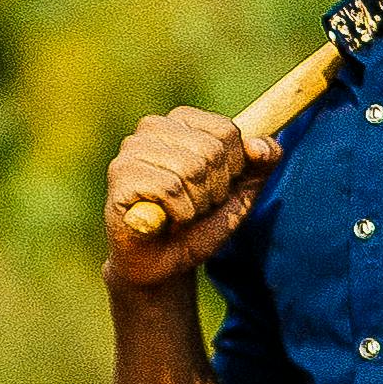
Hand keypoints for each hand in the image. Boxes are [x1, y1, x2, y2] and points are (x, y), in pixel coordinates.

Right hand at [102, 109, 267, 294]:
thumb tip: (260, 147)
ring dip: (196, 205)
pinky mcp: (120, 174)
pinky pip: (170, 189)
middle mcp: (153, 126)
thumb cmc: (199, 223)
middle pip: (211, 151)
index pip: (228, 131)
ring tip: (179, 213)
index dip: (233, 169)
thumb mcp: (241, 192)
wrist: (161, 263)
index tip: (216, 187)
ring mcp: (132, 148)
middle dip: (213, 190)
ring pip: (190, 170)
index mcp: (182, 120)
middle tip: (195, 206)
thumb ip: (262, 163)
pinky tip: (164, 220)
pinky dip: (179, 213)